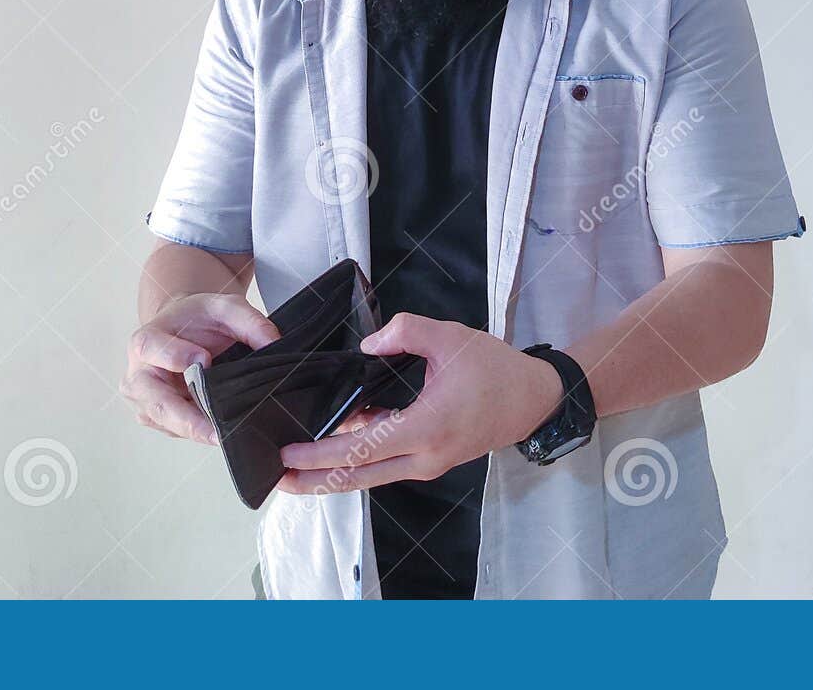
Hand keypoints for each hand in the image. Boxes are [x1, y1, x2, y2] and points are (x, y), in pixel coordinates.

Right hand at [121, 292, 278, 443]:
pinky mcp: (159, 420)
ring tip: (227, 434)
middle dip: (187, 420)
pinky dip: (199, 432)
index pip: (152, 349)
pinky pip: (178, 431)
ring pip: (169, 424)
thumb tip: (273, 344)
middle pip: (157, 403)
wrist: (184, 331)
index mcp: (146, 341)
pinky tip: (220, 432)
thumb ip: (249, 321)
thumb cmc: (198, 320)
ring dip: (197, 430)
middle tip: (217, 432)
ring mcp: (146, 403)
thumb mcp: (225, 307)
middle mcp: (139, 376)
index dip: (175, 356)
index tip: (203, 360)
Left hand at [275, 313, 563, 492]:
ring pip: (371, 476)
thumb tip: (367, 346)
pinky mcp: (431, 460)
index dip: (321, 453)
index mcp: (426, 428)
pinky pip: (387, 464)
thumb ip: (405, 332)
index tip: (289, 453)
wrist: (532, 399)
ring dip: (334, 472)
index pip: (361, 449)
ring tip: (298, 467)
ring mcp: (428, 464)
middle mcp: (424, 457)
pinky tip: (338, 443)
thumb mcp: (451, 338)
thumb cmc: (495, 369)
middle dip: (316, 479)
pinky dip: (359, 459)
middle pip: (359, 477)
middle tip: (279, 477)